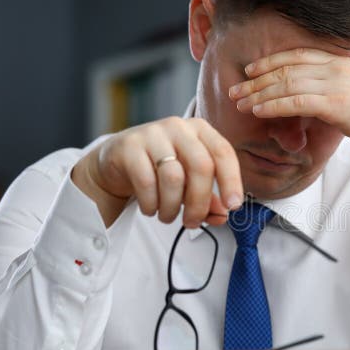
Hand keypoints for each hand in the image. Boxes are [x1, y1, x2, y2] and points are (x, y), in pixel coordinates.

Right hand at [72, 117, 243, 227]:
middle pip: (201, 167)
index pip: (223, 153)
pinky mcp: (129, 146)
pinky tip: (151, 209)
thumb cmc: (161, 169)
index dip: (231, 181)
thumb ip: (209, 199)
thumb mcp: (190, 182)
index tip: (232, 206)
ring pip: (174, 178)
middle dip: (200, 202)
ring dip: (172, 207)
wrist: (117, 159)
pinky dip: (151, 203)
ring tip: (168, 216)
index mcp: (200, 131)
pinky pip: (146, 182)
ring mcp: (152, 134)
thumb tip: (223, 216)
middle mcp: (179, 127)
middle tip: (192, 223)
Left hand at [228, 48, 349, 156]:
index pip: (299, 55)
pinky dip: (273, 105)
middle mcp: (339, 68)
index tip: (251, 69)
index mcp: (344, 63)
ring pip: (287, 83)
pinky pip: (295, 101)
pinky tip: (257, 110)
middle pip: (288, 67)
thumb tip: (317, 105)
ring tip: (238, 102)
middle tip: (235, 88)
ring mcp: (338, 84)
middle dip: (257, 78)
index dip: (272, 61)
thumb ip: (337, 95)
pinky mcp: (338, 104)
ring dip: (258, 92)